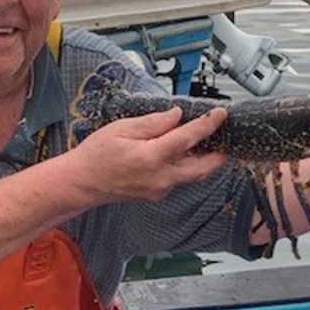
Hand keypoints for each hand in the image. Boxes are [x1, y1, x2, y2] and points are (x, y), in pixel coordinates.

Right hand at [70, 105, 228, 203]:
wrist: (82, 183)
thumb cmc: (96, 155)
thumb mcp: (122, 128)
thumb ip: (153, 123)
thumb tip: (177, 116)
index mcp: (151, 157)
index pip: (189, 139)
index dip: (208, 125)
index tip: (221, 114)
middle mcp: (160, 178)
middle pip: (203, 169)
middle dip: (220, 155)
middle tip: (228, 139)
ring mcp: (159, 189)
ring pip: (192, 176)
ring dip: (204, 161)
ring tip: (209, 143)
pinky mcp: (156, 194)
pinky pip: (178, 179)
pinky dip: (186, 166)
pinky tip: (184, 154)